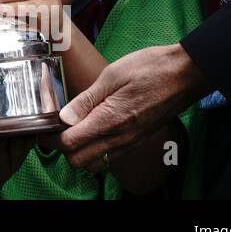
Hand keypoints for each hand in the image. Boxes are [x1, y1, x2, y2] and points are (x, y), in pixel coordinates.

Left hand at [58, 43, 206, 172]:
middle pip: (79, 161)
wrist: (186, 74)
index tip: (44, 124)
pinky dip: (97, 150)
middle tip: (57, 126)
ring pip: (95, 163)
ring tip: (74, 127)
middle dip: (62, 148)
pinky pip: (111, 156)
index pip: (70, 144)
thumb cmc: (150, 68)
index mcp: (111, 120)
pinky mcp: (138, 141)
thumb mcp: (112, 75)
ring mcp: (131, 143)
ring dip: (80, 151)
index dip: (51, 136)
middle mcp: (121, 138)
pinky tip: (94, 128)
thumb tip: (64, 117)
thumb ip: (86, 99)